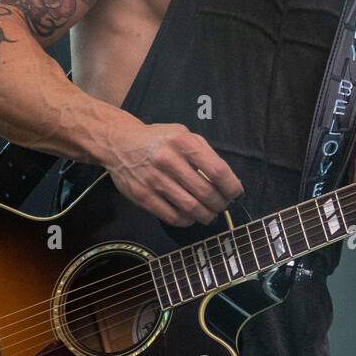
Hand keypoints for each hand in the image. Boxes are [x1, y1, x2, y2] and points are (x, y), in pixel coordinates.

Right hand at [107, 118, 243, 226]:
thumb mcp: (183, 134)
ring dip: (206, 216)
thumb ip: (203, 153)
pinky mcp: (142, 196)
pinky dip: (186, 221)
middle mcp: (169, 160)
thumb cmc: (158, 139)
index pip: (217, 171)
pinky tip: (191, 217)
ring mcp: (154, 180)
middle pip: (206, 193)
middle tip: (223, 206)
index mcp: (184, 143)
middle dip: (220, 204)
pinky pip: (171, 216)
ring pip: (190, 208)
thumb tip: (227, 180)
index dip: (232, 187)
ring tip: (210, 215)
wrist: (119, 143)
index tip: (236, 194)